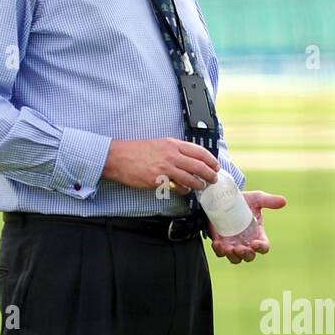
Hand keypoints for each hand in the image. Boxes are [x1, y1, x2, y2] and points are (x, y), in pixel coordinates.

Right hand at [102, 136, 219, 192]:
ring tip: (202, 186)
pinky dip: (184, 190)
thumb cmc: (137, 151)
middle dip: (210, 174)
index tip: (216, 166)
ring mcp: (165, 168)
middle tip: (214, 179)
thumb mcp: (159, 144)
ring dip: (199, 184)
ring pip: (191, 178)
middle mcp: (171, 154)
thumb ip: (175, 150)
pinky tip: (185, 190)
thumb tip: (189, 159)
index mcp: (172, 144)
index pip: (199, 151)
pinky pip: (177, 187)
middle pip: (199, 165)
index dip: (211, 160)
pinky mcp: (158, 180)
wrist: (119, 157)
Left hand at [208, 190, 286, 264]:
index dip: (261, 247)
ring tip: (228, 249)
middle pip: (250, 256)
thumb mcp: (256, 199)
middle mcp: (247, 242)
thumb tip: (284, 201)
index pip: (264, 246)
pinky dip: (219, 251)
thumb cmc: (244, 200)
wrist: (225, 197)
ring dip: (233, 257)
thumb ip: (269, 201)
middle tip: (239, 248)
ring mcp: (234, 244)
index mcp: (258, 234)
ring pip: (235, 259)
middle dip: (245, 255)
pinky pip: (220, 253)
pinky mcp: (221, 243)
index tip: (255, 243)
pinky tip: (217, 244)